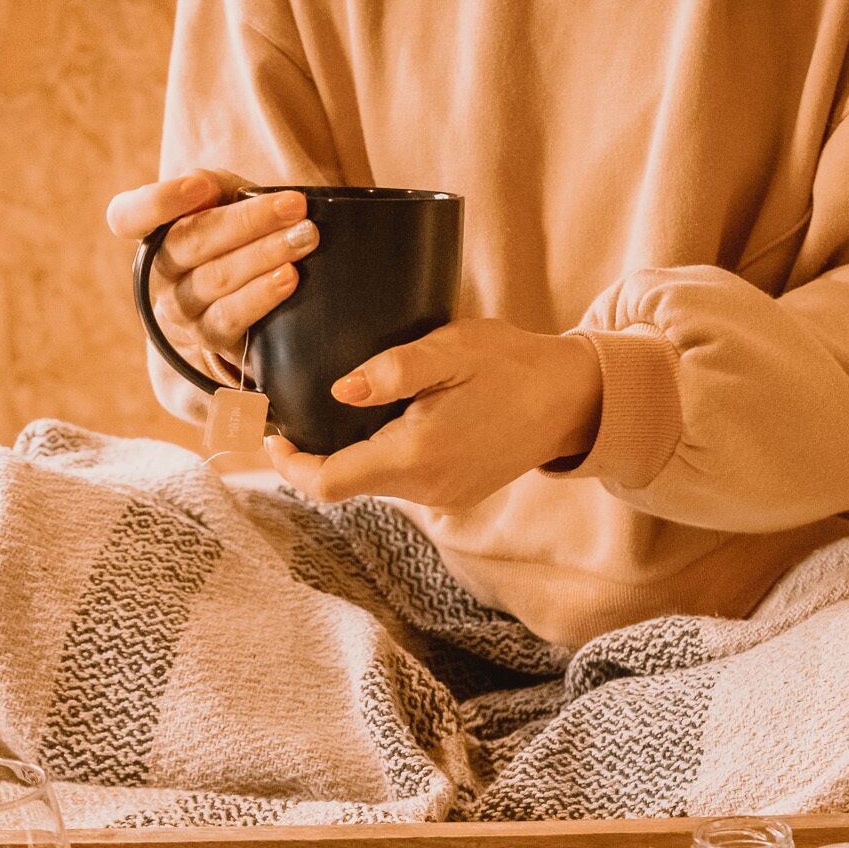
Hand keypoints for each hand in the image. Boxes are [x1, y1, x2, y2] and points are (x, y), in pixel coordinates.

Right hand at [106, 169, 319, 376]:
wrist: (238, 295)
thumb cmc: (227, 233)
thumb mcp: (217, 199)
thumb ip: (209, 184)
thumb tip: (205, 187)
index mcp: (150, 232)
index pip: (126, 217)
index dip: (159, 202)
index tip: (202, 186)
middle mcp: (157, 273)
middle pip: (191, 242)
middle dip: (248, 221)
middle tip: (295, 206)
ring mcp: (179, 309)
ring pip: (216, 278)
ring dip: (265, 254)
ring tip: (304, 237)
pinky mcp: (208, 337)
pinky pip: (231, 316)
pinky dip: (262, 294)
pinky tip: (289, 276)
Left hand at [265, 319, 602, 508]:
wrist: (574, 399)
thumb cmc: (513, 364)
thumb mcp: (453, 349)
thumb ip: (395, 370)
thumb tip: (340, 388)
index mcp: (417, 456)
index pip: (327, 483)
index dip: (289, 463)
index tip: (273, 431)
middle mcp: (426, 490)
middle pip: (345, 484)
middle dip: (314, 453)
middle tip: (293, 408)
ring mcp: (442, 498)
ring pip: (371, 483)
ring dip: (349, 453)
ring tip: (337, 407)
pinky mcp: (454, 495)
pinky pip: (399, 482)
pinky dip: (379, 456)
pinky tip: (384, 421)